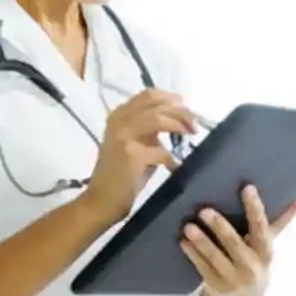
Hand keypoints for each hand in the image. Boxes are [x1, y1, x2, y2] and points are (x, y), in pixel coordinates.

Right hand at [80, 89, 196, 225]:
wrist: (102, 199)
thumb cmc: (120, 174)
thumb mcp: (133, 144)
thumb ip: (149, 131)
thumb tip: (176, 122)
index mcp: (118, 115)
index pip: (148, 95)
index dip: (170, 99)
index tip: (186, 107)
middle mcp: (118, 120)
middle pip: (156, 103)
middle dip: (180, 111)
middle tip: (194, 124)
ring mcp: (123, 135)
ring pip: (158, 118)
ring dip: (179, 124)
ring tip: (190, 133)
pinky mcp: (131, 154)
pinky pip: (162, 151)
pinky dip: (172, 159)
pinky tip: (174, 167)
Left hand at [181, 184, 295, 295]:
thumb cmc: (256, 260)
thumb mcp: (268, 242)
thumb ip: (286, 216)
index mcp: (266, 253)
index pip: (263, 228)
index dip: (256, 209)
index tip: (247, 188)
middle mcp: (252, 267)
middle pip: (236, 245)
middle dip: (221, 228)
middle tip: (205, 210)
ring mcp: (234, 279)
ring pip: (216, 259)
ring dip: (202, 242)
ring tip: (188, 226)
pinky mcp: (217, 287)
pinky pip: (202, 269)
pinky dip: (192, 255)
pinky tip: (183, 242)